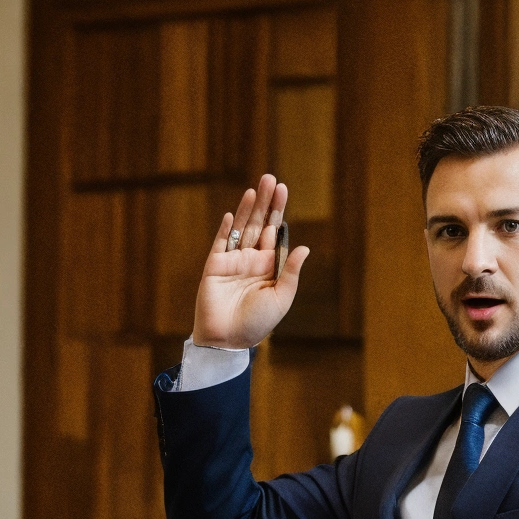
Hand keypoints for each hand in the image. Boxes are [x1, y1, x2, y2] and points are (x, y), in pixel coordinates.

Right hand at [191, 174, 310, 347]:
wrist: (228, 340)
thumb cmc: (257, 324)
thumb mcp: (281, 298)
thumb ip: (290, 272)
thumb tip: (303, 248)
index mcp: (269, 267)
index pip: (274, 232)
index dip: (278, 211)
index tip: (282, 190)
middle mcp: (251, 260)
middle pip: (259, 224)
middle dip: (264, 202)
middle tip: (270, 179)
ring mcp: (232, 262)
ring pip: (242, 228)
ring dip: (247, 208)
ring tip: (255, 188)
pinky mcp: (214, 267)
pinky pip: (221, 243)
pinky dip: (226, 229)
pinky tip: (232, 214)